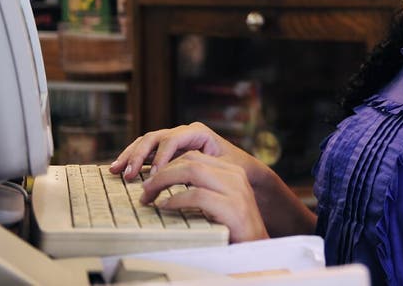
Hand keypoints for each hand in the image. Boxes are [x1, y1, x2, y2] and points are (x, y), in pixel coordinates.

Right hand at [110, 122, 262, 182]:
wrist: (242, 171)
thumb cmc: (235, 171)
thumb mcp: (223, 168)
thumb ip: (203, 168)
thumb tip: (183, 176)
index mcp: (197, 132)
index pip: (172, 140)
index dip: (161, 157)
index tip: (154, 176)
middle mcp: (183, 133)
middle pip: (154, 138)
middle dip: (139, 155)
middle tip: (128, 175)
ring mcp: (174, 141)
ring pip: (146, 143)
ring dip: (130, 156)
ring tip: (116, 171)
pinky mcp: (167, 152)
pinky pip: (146, 152)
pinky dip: (133, 159)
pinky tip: (121, 170)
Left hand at [140, 150, 268, 242]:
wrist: (258, 247)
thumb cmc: (233, 227)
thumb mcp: (219, 200)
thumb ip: (202, 188)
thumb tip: (166, 185)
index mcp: (232, 171)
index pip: (195, 155)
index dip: (168, 164)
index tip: (151, 178)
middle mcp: (235, 175)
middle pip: (191, 160)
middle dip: (162, 171)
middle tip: (145, 188)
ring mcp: (235, 190)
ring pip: (192, 171)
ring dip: (164, 181)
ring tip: (148, 195)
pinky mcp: (231, 207)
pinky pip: (196, 195)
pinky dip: (175, 200)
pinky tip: (164, 206)